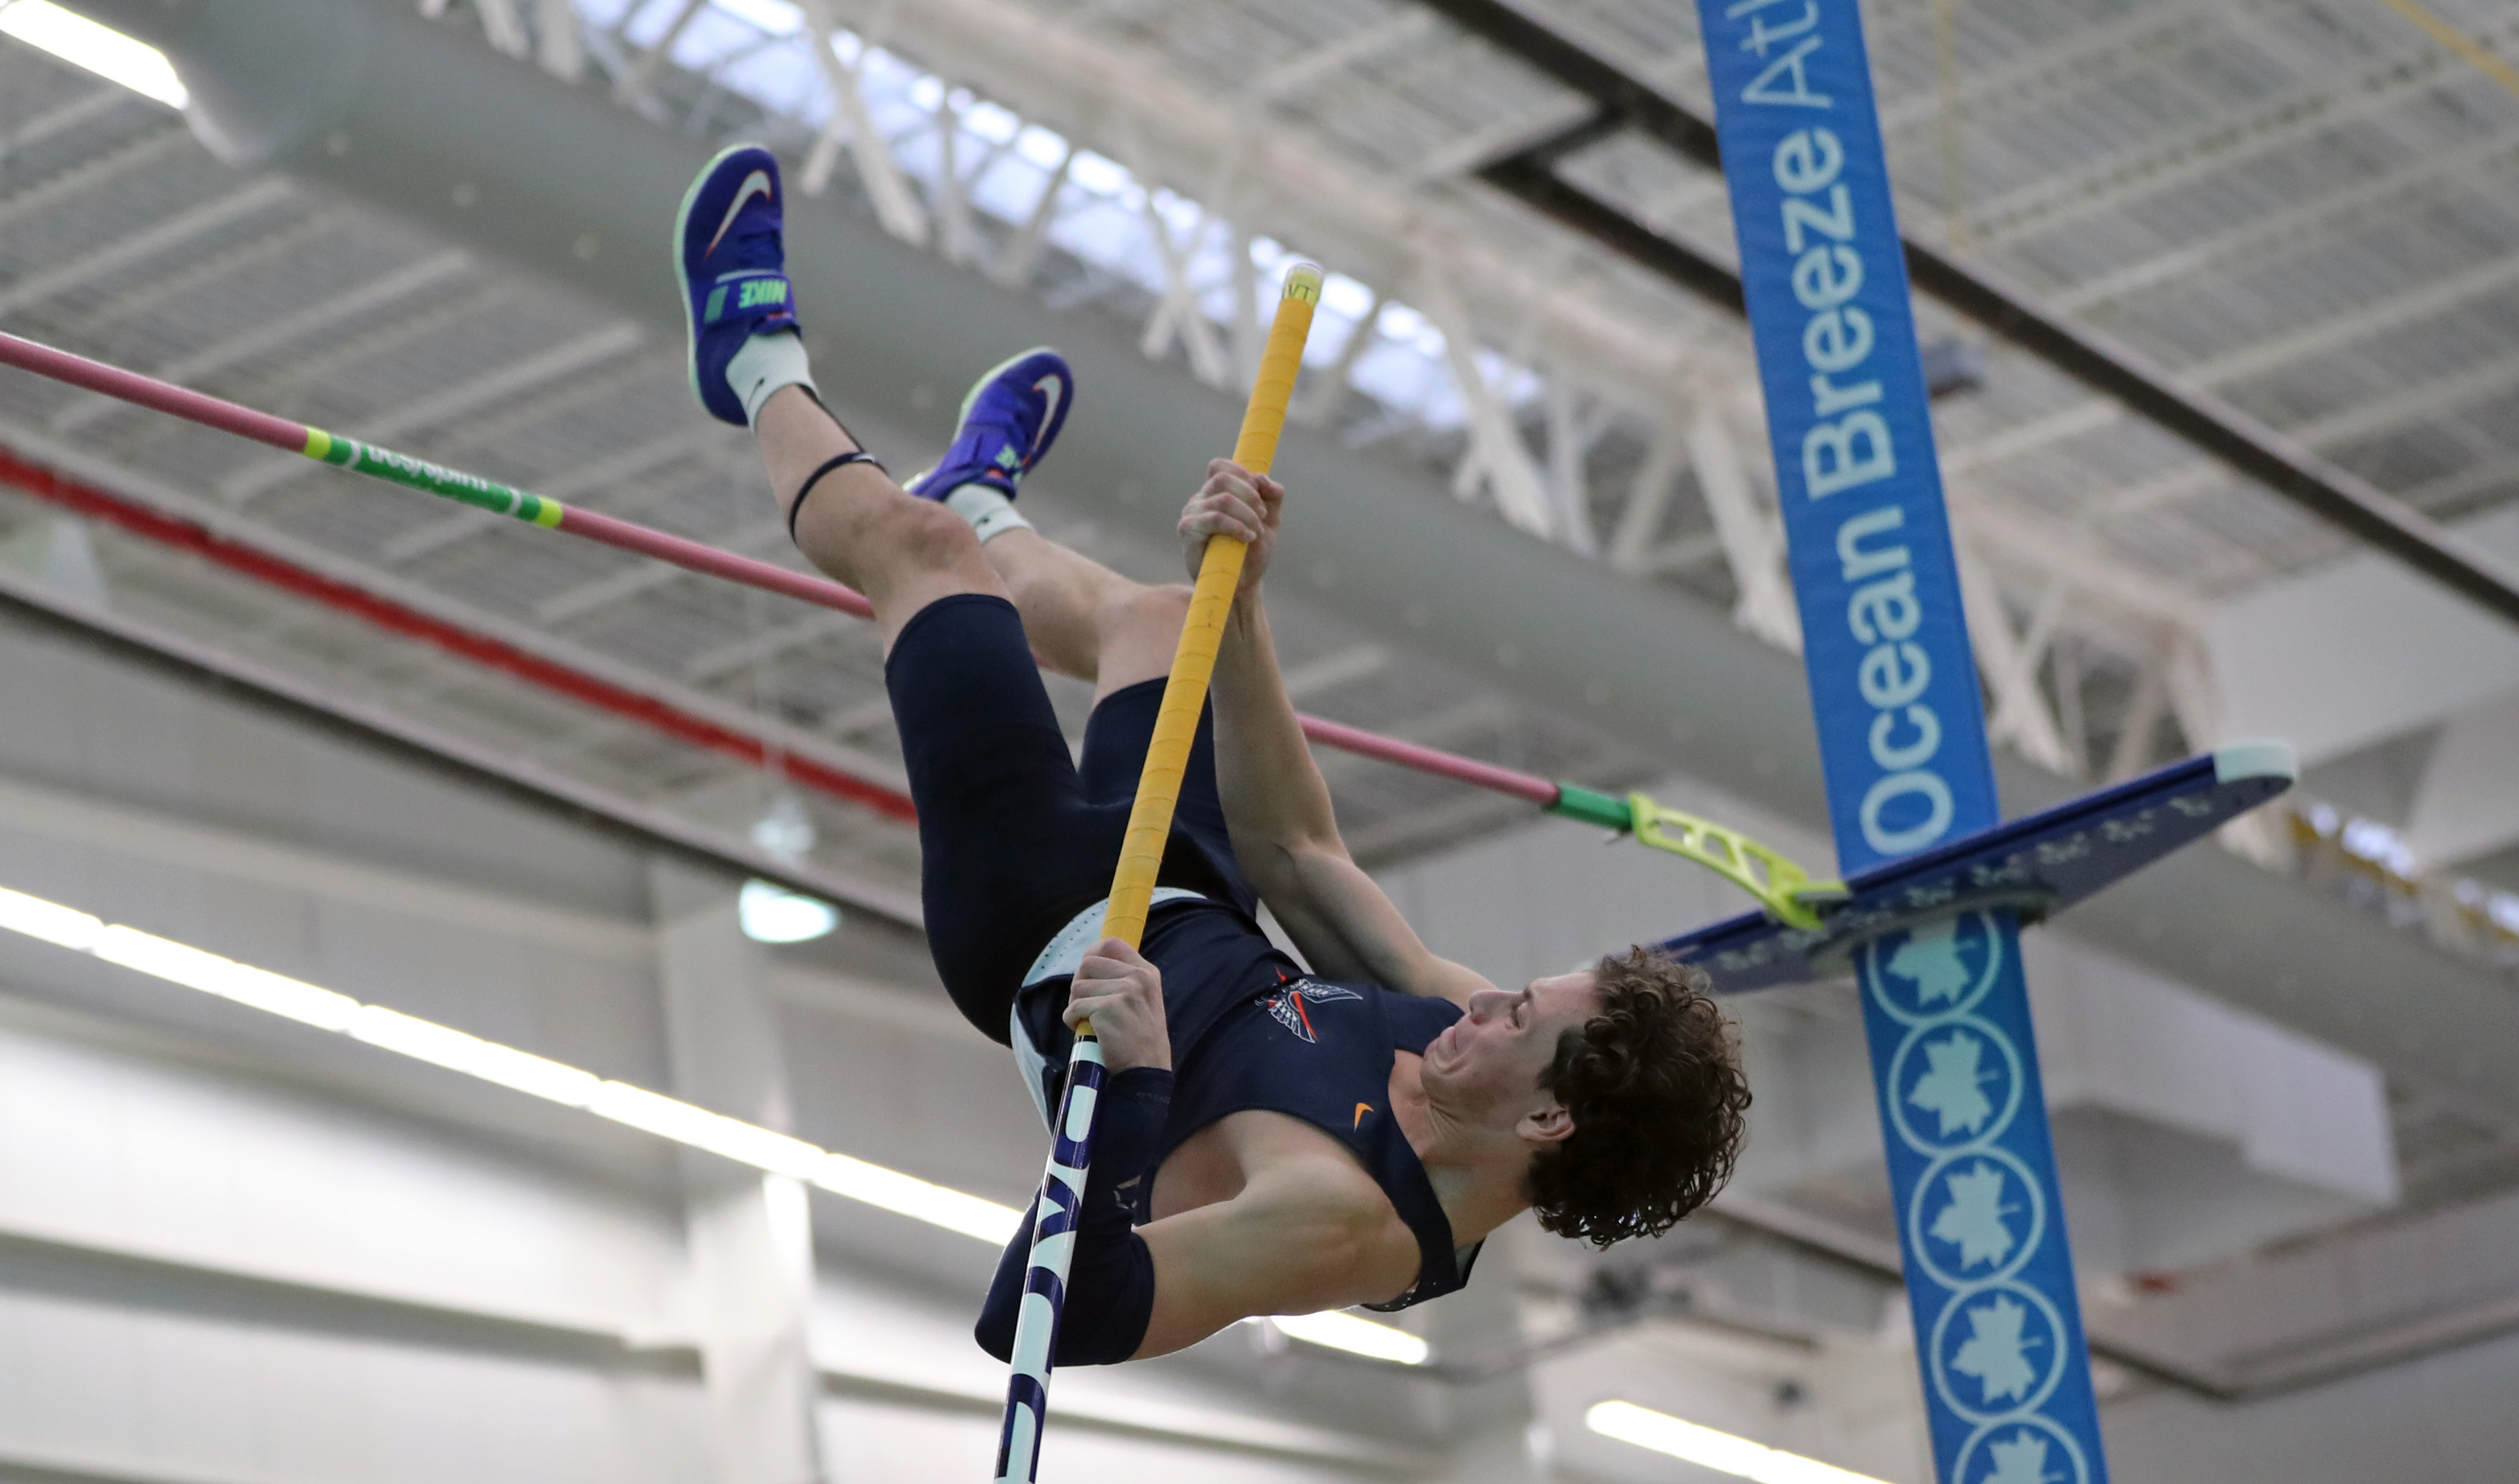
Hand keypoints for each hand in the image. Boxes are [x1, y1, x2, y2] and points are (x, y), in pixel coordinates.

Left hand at [1065, 937, 1170, 1072]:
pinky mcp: (1108, 1008)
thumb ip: (1126, 979)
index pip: (1112, 944)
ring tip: (1088, 1020)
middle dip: (1079, 984)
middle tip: (1085, 1004)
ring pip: (1078, 986)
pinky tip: (1082, 1030)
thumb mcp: (1144, 1000)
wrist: (1145, 1071)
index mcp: (1147, 973)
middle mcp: (1138, 977)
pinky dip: (1071, 1020)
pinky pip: (1073, 1008)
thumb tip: (1090, 963)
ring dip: (1076, 1005)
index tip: (1087, 973)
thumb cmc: (1140, 1039)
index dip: (1092, 954)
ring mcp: (1124, 991)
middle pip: (1088, 963)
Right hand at [1178, 460, 1282, 598]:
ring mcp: (1191, 515)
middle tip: (1261, 516)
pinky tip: (1247, 538)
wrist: (1244, 583)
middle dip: (1250, 495)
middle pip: (1222, 478)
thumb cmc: (1252, 551)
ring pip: (1223, 499)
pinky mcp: (1188, 532)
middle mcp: (1199, 500)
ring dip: (1247, 514)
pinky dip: (1237, 526)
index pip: (1219, 466)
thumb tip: (1262, 477)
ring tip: (1256, 532)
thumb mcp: (1270, 520)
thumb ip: (1273, 496)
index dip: (1242, 474)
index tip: (1260, 494)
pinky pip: (1214, 518)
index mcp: (1214, 493)